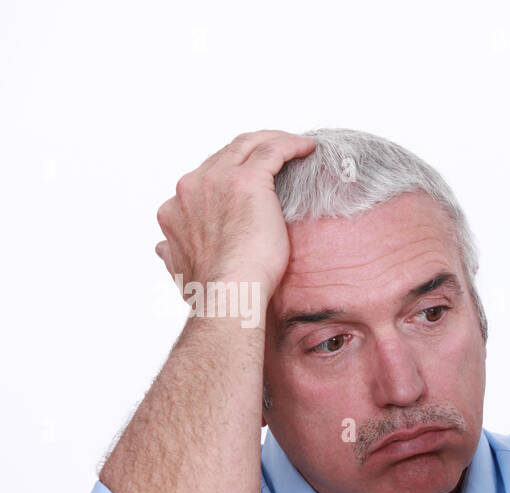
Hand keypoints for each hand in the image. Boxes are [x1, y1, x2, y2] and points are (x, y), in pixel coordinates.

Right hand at [155, 130, 315, 297]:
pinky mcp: (248, 181)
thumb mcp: (179, 270)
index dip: (229, 172)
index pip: (205, 178)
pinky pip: (272, 151)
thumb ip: (172, 253)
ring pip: (249, 145)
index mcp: (176, 208)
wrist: (227, 295)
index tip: (252, 176)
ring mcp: (218, 180)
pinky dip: (290, 145)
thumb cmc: (210, 292)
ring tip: (295, 145)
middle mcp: (192, 187)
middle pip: (226, 154)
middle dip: (252, 150)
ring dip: (273, 141)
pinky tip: (307, 148)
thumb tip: (162, 248)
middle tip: (278, 153)